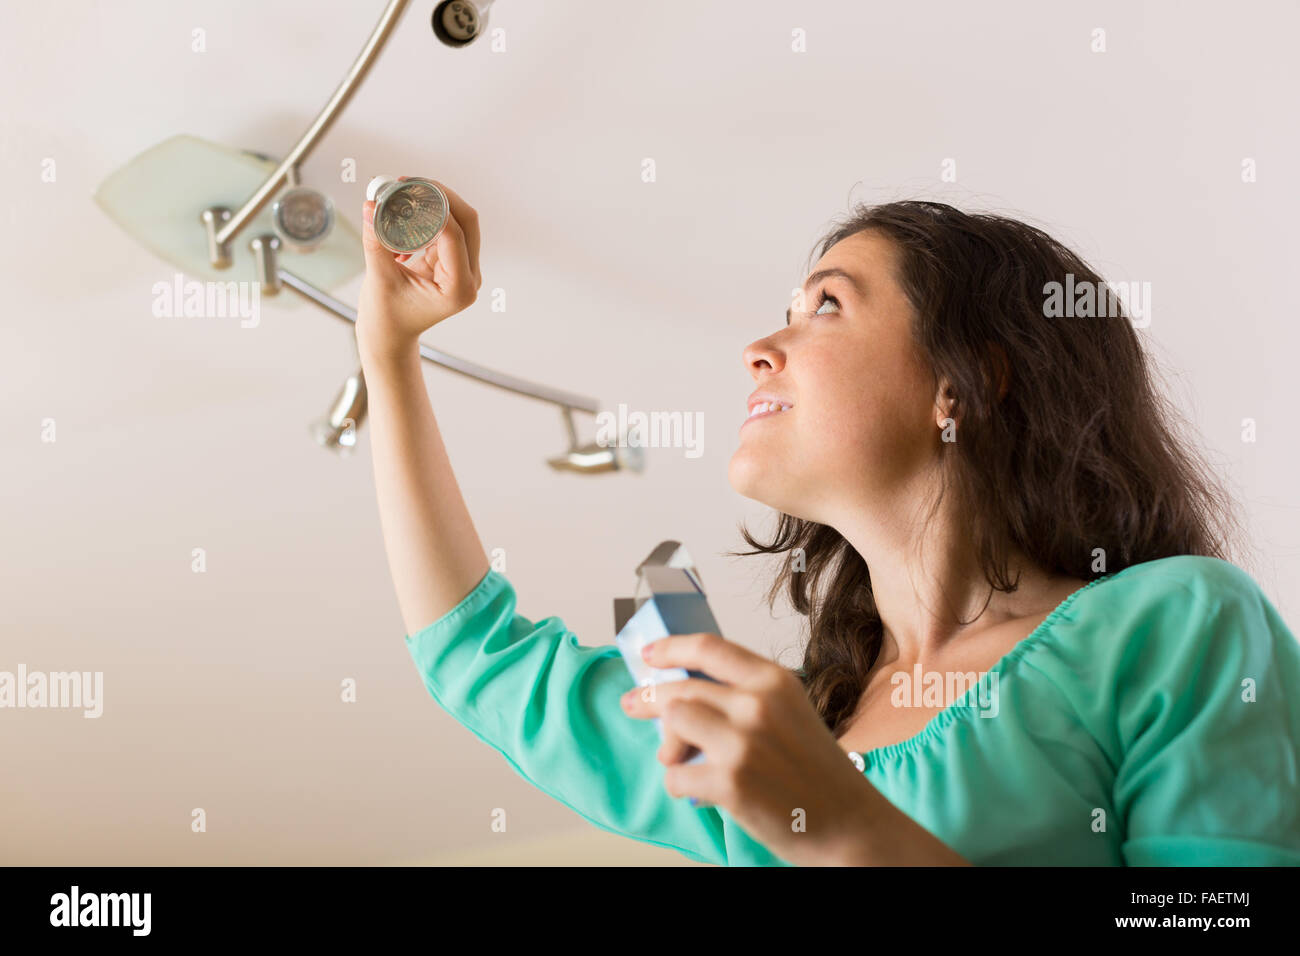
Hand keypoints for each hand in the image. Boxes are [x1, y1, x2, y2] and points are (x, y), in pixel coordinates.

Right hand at [357, 178, 481, 361]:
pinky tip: (403, 212)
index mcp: (459, 289)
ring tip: (402, 192)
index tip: (407, 190)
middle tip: (409, 182)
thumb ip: (376, 240)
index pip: (455, 237)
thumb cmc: (386, 317)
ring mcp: (464, 268)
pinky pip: (446, 227)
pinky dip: (427, 215)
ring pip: (460, 221)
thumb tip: (370, 205)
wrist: (389, 335)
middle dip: (441, 197)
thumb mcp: (379, 278)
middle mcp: (468, 278)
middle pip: (467, 222)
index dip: (435, 209)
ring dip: (434, 202)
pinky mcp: (453, 260)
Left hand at [618, 632, 882, 865]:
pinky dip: (680, 785)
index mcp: (775, 681)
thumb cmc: (820, 774)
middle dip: (648, 699)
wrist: (851, 825)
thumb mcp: (791, 714)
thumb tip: (685, 694)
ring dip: (668, 746)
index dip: (672, 648)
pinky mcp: (730, 782)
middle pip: (680, 688)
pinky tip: (700, 792)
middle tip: (632, 705)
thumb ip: (746, 698)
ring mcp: (742, 743)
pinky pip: (677, 775)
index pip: (709, 648)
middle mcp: (757, 704)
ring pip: (672, 724)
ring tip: (680, 762)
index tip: (650, 654)